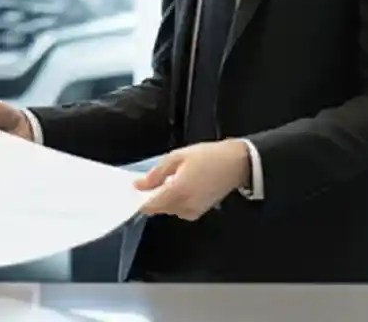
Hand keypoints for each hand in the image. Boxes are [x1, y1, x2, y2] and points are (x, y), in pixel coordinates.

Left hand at [135, 140, 250, 220]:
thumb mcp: (177, 157)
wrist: (236, 164)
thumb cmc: (207, 156)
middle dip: (151, 196)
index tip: (131, 190)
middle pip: (157, 208)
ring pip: (168, 209)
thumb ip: (156, 173)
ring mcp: (193, 211)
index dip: (137, 200)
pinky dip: (174, 200)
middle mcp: (184, 206)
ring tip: (170, 178)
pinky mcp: (199, 212)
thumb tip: (138, 186)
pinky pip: (178, 209)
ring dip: (163, 197)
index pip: (149, 206)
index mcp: (178, 192)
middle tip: (150, 179)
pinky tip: (179, 185)